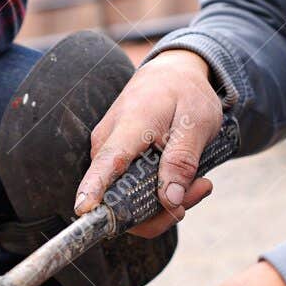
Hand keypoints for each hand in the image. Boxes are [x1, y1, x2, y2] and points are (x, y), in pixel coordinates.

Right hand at [74, 49, 223, 237]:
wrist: (171, 73)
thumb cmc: (185, 94)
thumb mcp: (198, 122)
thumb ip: (182, 160)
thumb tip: (170, 200)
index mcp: (129, 127)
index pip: (106, 164)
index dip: (94, 190)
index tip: (84, 211)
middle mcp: (108, 143)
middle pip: (118, 197)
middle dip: (160, 211)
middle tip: (202, 188)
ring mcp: (108, 153)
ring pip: (127, 199)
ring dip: (164, 203)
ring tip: (200, 182)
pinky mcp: (114, 161)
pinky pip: (131, 190)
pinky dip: (158, 194)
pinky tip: (186, 180)